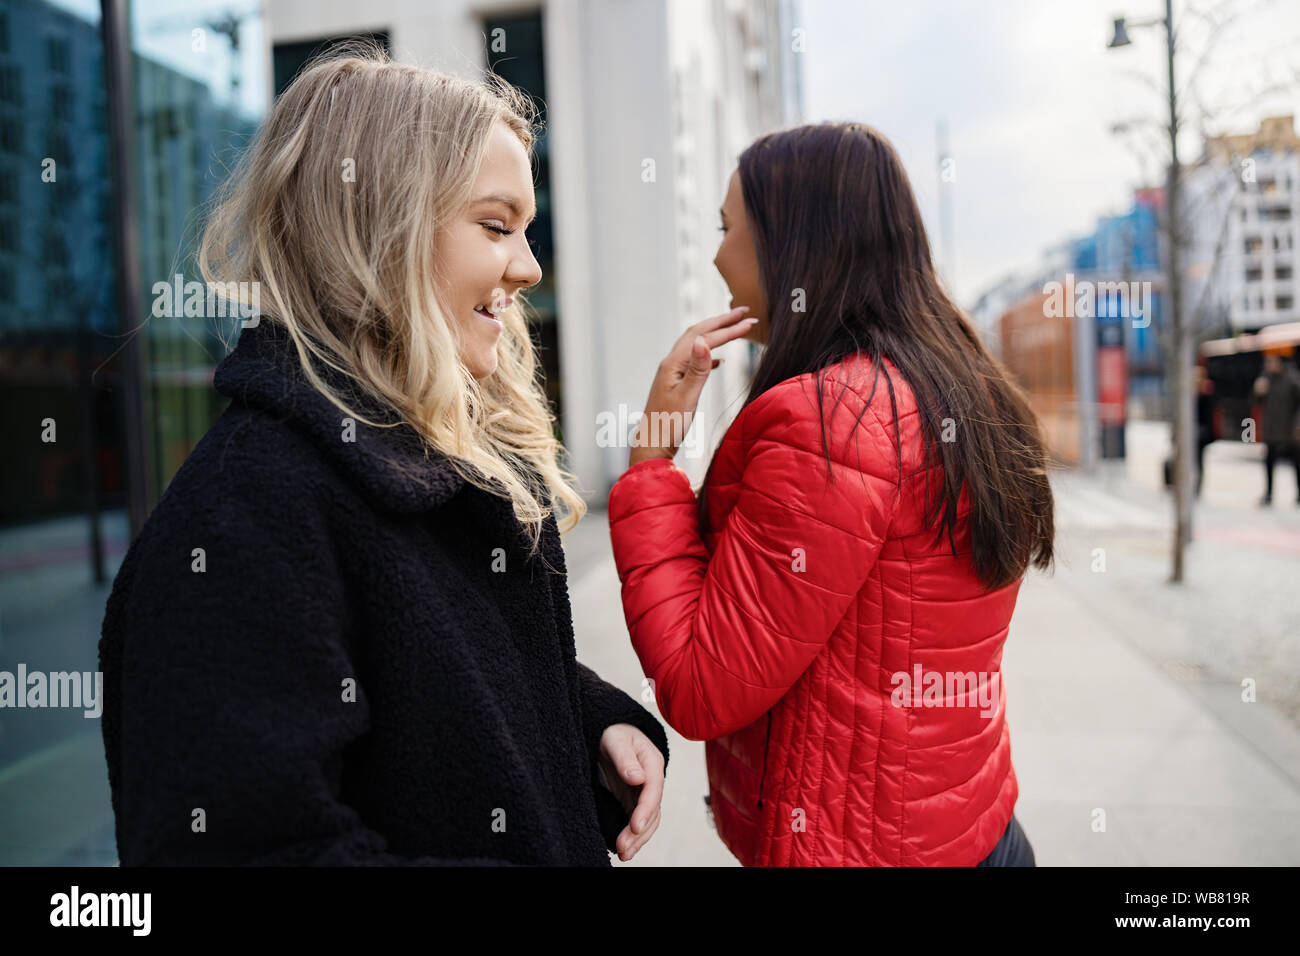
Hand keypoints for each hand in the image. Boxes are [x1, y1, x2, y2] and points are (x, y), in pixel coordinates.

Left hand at [597, 722, 665, 861]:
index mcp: (652, 763)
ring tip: (624, 854)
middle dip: (639, 832)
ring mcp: (644, 793)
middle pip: (652, 811)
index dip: (645, 810)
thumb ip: (625, 758)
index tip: (635, 827)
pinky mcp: (633, 801)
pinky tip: (626, 848)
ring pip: (648, 820)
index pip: (653, 790)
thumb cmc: (614, 733)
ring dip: (638, 839)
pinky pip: (638, 821)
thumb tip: (637, 777)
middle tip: (623, 848)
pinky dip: (634, 836)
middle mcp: (652, 780)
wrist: (610, 733)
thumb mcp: (616, 740)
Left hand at [628, 307, 758, 467]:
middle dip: (722, 321)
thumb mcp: (687, 397)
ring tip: (734, 328)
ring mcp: (672, 372)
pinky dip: (709, 354)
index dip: (729, 329)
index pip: (705, 338)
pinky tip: (719, 360)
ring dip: (716, 334)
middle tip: (745, 312)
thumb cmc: (668, 426)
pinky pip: (694, 360)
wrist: (652, 446)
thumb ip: (697, 369)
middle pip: (699, 333)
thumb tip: (704, 340)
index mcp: (673, 364)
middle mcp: (671, 363)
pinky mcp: (675, 383)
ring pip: (696, 344)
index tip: (750, 321)